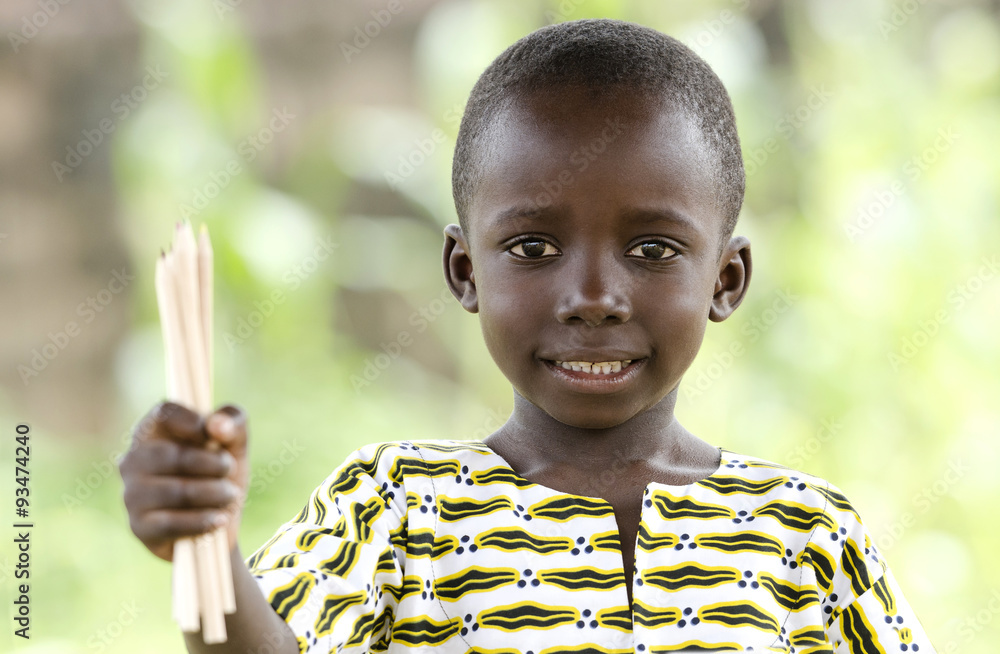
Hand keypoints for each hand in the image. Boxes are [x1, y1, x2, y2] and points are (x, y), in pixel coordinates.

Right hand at [119, 401, 248, 561]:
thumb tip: (216, 425)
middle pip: (170, 455)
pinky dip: (202, 521)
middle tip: (230, 470)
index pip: (164, 412)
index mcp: (154, 430)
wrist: (219, 523)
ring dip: (214, 494)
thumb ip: (234, 422)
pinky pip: (170, 523)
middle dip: (213, 464)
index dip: (194, 421)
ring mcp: (132, 494)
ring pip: (175, 491)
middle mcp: (134, 459)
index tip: (216, 438)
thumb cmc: (220, 474)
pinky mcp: (138, 527)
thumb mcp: (235, 444)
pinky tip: (219, 520)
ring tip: (229, 495)